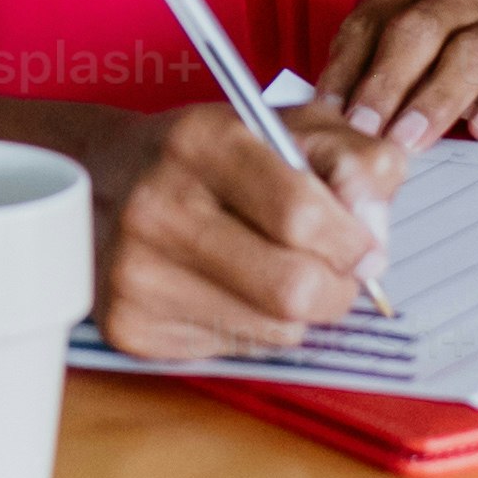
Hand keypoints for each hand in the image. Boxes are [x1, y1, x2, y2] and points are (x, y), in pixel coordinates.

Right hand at [84, 102, 411, 361]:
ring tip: (280, 274)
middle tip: (337, 272)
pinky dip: (256, 329)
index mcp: (201, 142)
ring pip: (275, 331)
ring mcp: (137, 275)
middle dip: (338, 288)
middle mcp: (158, 208)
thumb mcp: (286, 125)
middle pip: (293, 288)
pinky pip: (237, 352)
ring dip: (302, 313)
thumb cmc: (211, 156)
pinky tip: (233, 291)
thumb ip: (355, 158)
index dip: (353, 238)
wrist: (102, 182)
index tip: (362, 241)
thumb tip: (376, 230)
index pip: (304, 214)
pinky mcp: (130, 327)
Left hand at [314, 0, 477, 144]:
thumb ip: (355, 84)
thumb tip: (316, 120)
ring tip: (412, 137)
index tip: (328, 110)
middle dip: (387, 82)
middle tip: (368, 129)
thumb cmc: (429, 80)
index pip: (371, 21)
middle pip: (419, 29)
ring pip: (470, 52)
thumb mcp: (387, 74)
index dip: (346, 68)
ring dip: (436, 99)